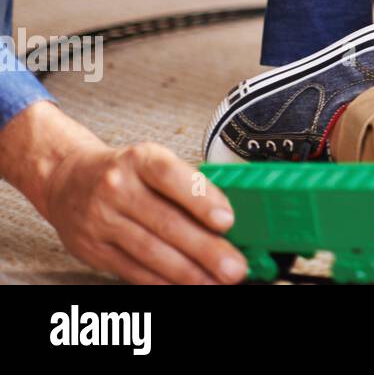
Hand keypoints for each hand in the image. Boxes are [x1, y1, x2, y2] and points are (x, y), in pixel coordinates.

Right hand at [42, 139, 247, 284]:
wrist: (68, 181)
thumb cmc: (125, 172)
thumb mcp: (153, 161)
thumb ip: (187, 185)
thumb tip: (228, 220)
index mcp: (140, 159)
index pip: (171, 176)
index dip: (201, 199)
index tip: (227, 221)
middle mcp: (117, 188)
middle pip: (166, 222)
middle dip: (205, 249)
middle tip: (234, 267)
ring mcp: (101, 220)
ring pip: (150, 251)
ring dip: (188, 272)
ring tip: (216, 281)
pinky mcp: (93, 249)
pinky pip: (132, 270)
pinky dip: (162, 281)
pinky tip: (185, 285)